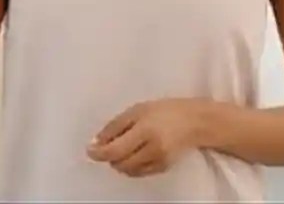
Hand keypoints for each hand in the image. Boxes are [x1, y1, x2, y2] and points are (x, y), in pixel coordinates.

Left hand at [86, 98, 206, 176]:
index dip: (99, 152)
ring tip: (123, 146)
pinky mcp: (162, 168)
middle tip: (107, 145)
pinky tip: (134, 153)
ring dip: (119, 161)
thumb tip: (96, 142)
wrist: (194, 121)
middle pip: (120, 162)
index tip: (89, 150)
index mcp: (145, 129)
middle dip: (109, 156)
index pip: (115, 149)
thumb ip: (115, 126)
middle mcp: (152, 148)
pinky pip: (138, 172)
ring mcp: (158, 160)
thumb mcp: (137, 110)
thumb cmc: (164, 111)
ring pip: (128, 170)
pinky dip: (130, 166)